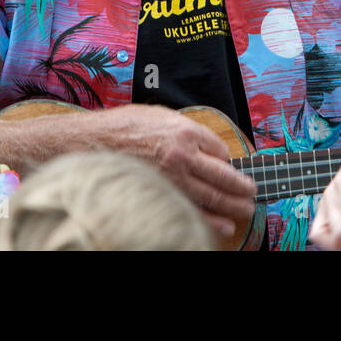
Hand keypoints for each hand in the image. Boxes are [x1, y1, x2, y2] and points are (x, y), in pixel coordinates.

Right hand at [91, 104, 255, 236]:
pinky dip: (211, 221)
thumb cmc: (120, 128)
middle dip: (242, 188)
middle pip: (223, 177)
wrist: (88, 144)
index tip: (230, 166)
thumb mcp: (157, 115)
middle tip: (252, 193)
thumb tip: (206, 146)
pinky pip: (192, 211)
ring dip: (233, 207)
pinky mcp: (161, 196)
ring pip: (213, 198)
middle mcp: (182, 156)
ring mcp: (172, 180)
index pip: (220, 150)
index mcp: (185, 132)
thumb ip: (183, 129)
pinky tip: (223, 226)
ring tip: (246, 211)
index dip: (226, 159)